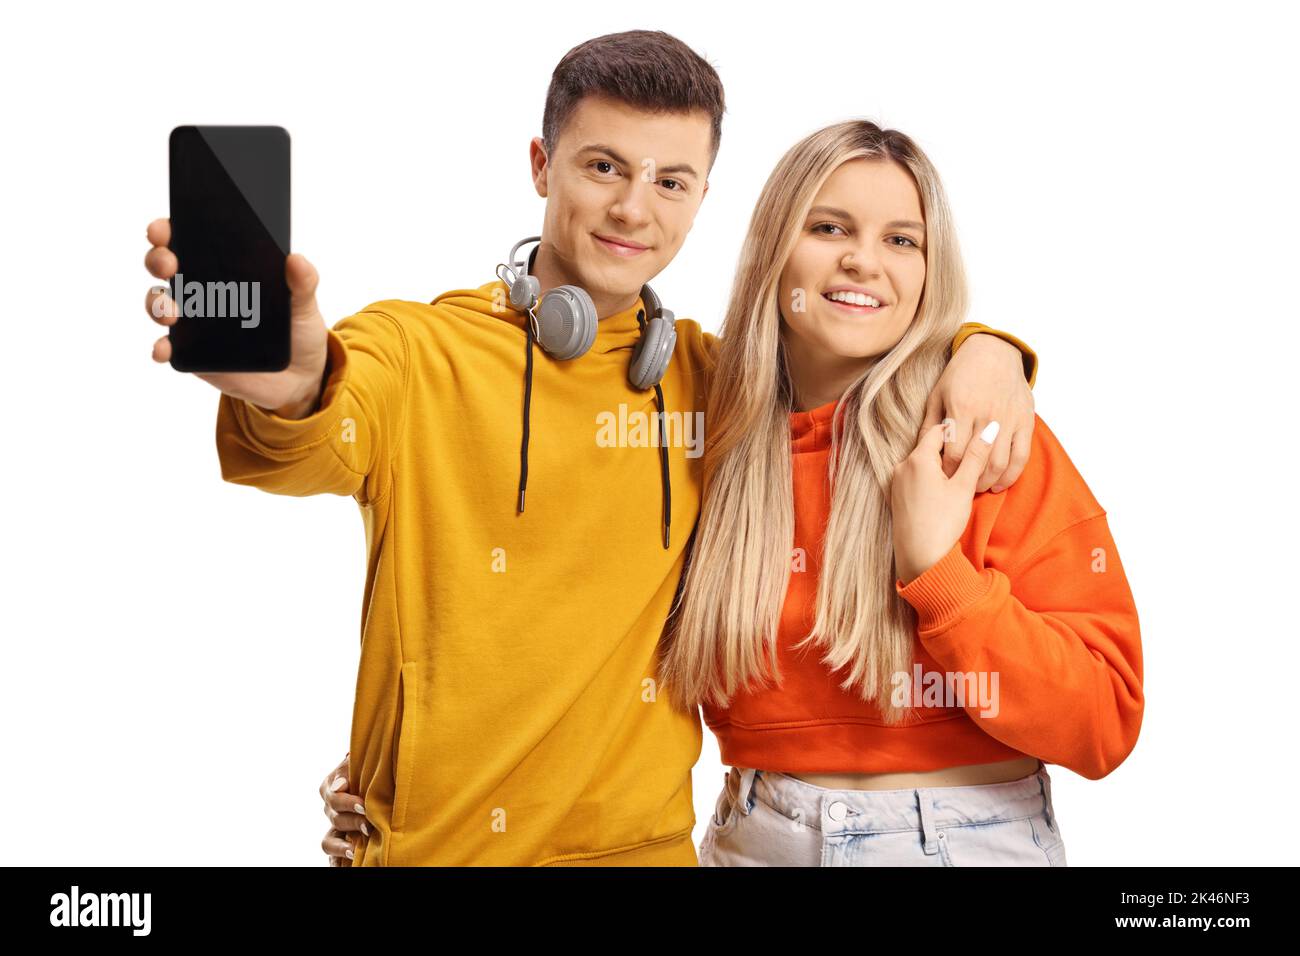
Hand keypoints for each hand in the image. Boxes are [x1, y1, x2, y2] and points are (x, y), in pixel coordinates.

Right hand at [144, 218, 329, 416]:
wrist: (300, 377)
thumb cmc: (298, 331)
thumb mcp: (305, 305)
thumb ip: (303, 283)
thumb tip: (297, 259)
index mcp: (226, 268)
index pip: (189, 238)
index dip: (168, 230)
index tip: (163, 230)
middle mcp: (203, 290)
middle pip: (165, 266)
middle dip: (158, 259)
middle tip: (168, 265)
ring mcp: (194, 321)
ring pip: (159, 303)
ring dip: (156, 304)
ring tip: (172, 313)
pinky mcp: (193, 352)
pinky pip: (168, 347)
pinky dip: (161, 347)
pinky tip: (165, 349)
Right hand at [319, 752, 367, 865]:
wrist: (377, 777)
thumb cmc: (369, 766)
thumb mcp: (358, 763)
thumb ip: (347, 770)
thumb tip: (340, 786)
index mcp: (331, 786)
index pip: (334, 798)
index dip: (347, 802)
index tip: (363, 805)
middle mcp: (330, 808)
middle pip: (336, 819)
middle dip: (353, 822)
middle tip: (369, 825)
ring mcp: (335, 825)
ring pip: (329, 840)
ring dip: (342, 845)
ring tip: (355, 849)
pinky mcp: (340, 840)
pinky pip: (331, 854)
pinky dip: (336, 859)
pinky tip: (349, 858)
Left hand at [891, 420, 997, 584]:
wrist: (920, 559)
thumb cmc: (942, 523)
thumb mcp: (964, 487)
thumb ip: (976, 456)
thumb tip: (990, 428)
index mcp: (917, 458)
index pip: (939, 430)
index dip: (959, 430)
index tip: (974, 435)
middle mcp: (902, 466)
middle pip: (930, 447)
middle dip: (951, 451)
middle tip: (972, 459)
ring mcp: (896, 482)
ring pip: (923, 463)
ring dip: (941, 467)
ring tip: (960, 479)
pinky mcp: (896, 497)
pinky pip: (915, 478)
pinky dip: (930, 479)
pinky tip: (944, 493)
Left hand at [923, 333, 1033, 492]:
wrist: (994, 352)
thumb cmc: (961, 374)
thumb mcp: (938, 395)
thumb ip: (931, 424)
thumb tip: (918, 450)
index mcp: (961, 408)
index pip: (952, 453)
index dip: (947, 471)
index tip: (942, 479)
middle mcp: (986, 414)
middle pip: (975, 461)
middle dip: (966, 481)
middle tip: (958, 488)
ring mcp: (1008, 419)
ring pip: (999, 463)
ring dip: (988, 481)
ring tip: (977, 488)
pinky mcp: (1025, 421)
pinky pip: (1021, 455)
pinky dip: (1011, 474)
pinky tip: (1000, 484)